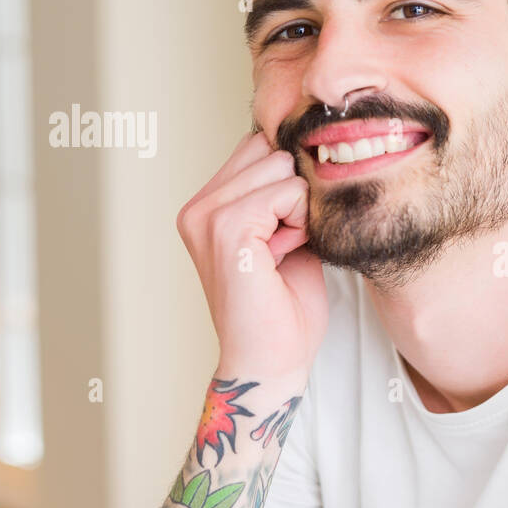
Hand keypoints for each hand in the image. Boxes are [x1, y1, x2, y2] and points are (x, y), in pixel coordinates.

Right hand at [176, 131, 328, 380]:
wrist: (272, 361)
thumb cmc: (286, 309)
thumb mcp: (288, 236)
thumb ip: (285, 194)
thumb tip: (309, 151)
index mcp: (208, 205)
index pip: (259, 146)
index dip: (290, 182)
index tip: (288, 232)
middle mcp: (198, 206)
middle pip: (270, 148)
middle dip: (295, 194)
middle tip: (286, 246)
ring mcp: (206, 215)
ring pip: (280, 165)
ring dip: (299, 210)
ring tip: (282, 253)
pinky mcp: (225, 228)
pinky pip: (285, 192)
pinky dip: (299, 223)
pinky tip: (283, 256)